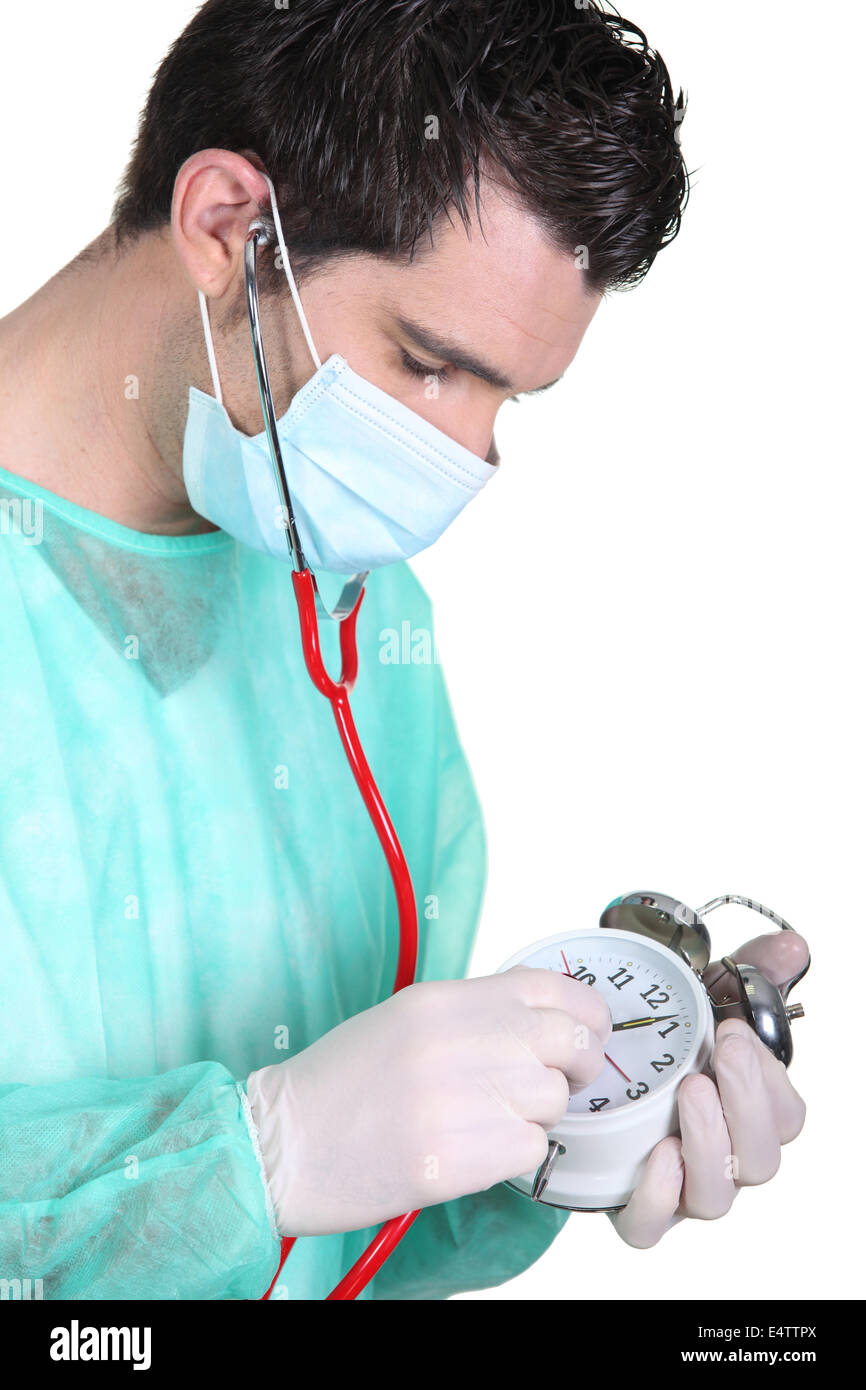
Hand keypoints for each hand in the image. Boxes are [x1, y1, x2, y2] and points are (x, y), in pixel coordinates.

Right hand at [247, 966, 610, 1235]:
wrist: (283, 1142)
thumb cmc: (343, 1082)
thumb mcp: (407, 1019)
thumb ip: (476, 1013)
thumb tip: (547, 1023)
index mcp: (443, 999)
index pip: (554, 988)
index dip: (586, 1014)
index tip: (584, 1034)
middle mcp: (457, 1040)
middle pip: (570, 1043)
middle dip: (576, 1067)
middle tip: (555, 1083)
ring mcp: (457, 1100)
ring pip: (552, 1101)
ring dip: (535, 1115)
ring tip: (487, 1120)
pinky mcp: (454, 1158)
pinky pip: (528, 1151)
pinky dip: (512, 1155)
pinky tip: (472, 1150)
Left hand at [609, 930, 807, 1247]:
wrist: (599, 1070)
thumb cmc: (665, 1042)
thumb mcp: (706, 994)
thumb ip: (752, 970)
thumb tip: (792, 947)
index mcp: (749, 1113)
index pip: (787, 1116)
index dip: (770, 1080)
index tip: (738, 1031)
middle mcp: (724, 1155)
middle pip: (761, 1160)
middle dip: (746, 1103)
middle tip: (720, 1054)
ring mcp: (681, 1185)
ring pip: (716, 1198)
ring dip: (708, 1142)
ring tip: (689, 1091)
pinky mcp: (635, 1205)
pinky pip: (651, 1227)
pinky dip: (657, 1196)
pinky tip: (656, 1152)